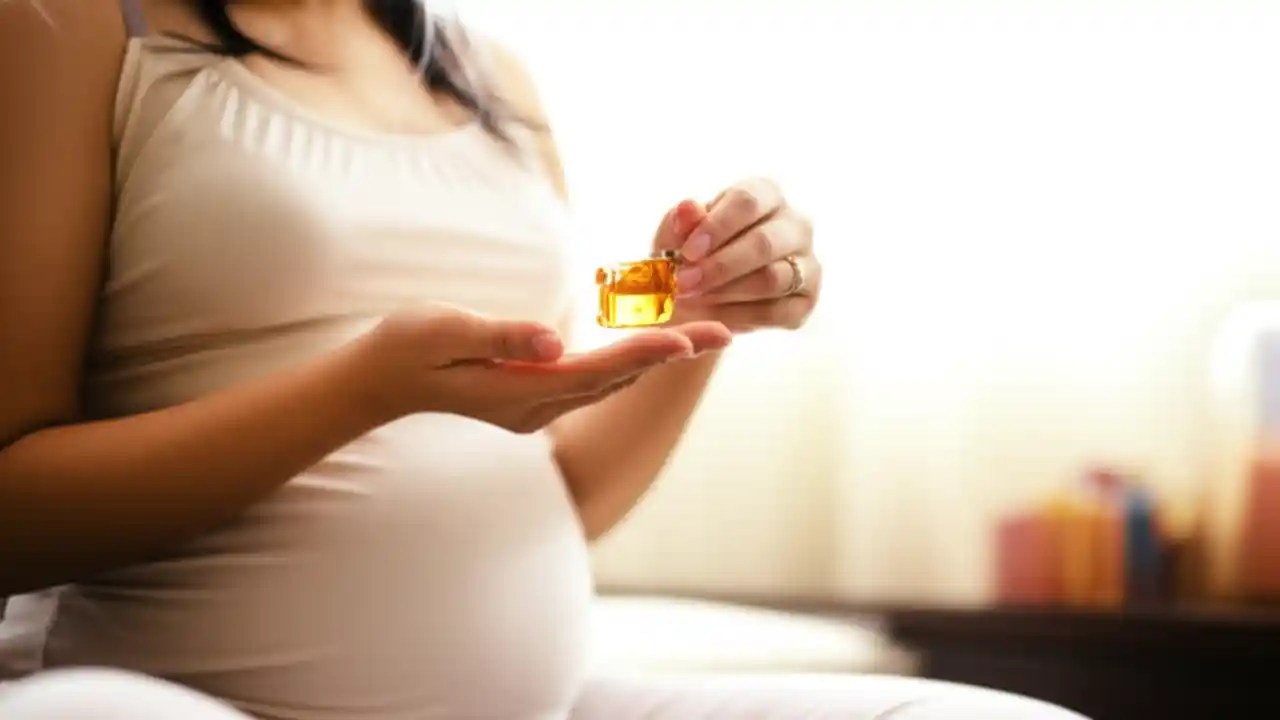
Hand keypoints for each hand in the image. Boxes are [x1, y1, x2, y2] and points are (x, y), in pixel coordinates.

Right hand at [350, 305, 731, 432]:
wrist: (377, 382)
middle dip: (670, 355)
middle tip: (725, 332)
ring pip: (608, 383)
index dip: (646, 352)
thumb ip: (502, 335)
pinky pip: (590, 382)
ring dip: (654, 360)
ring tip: (702, 336)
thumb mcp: (447, 331)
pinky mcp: (529, 399)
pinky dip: (626, 363)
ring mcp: (534, 407)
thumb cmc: (407, 348)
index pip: (598, 370)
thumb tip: (554, 340)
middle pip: (617, 379)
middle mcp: (537, 406)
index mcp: (520, 390)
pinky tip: (647, 348)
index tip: (690, 340)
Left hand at [653, 178, 819, 332]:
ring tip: (694, 299)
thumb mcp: (677, 236)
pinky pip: (776, 312)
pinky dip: (738, 316)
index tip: (687, 252)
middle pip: (764, 242)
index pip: (748, 200)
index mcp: (765, 194)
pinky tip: (713, 316)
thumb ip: (682, 223)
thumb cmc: (691, 255)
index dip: (716, 227)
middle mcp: (795, 224)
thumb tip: (688, 208)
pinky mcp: (806, 300)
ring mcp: (807, 263)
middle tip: (684, 283)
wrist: (700, 296)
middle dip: (720, 266)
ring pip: (773, 279)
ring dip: (726, 293)